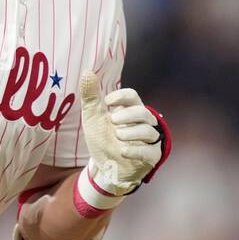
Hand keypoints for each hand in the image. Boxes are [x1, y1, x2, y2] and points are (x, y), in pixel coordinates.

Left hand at [78, 70, 163, 194]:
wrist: (105, 168)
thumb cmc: (101, 138)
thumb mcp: (92, 117)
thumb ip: (90, 96)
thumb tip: (87, 71)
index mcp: (129, 109)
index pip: (132, 96)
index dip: (121, 96)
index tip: (106, 102)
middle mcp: (142, 123)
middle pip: (142, 112)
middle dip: (127, 115)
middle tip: (112, 121)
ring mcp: (149, 140)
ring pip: (148, 131)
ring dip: (131, 133)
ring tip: (117, 136)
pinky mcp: (151, 156)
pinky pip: (150, 151)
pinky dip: (136, 150)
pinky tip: (122, 150)